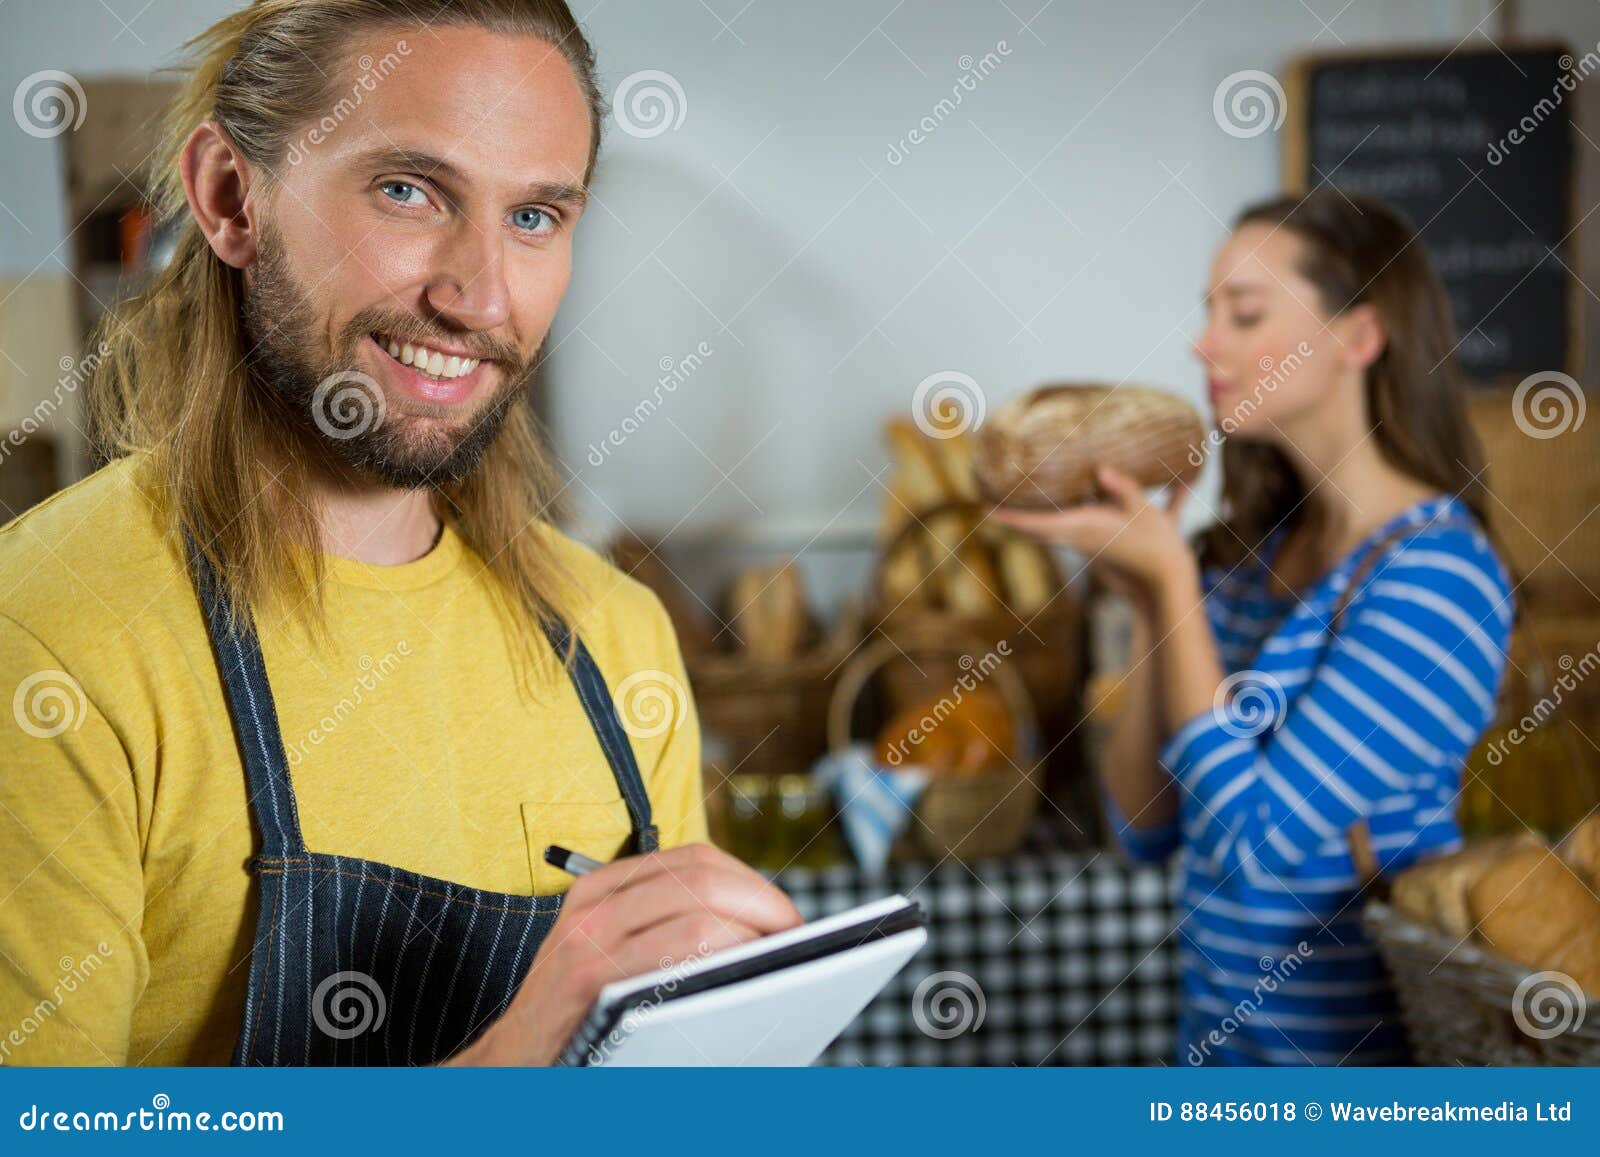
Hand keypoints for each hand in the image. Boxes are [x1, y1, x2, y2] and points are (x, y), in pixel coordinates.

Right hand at [447, 843, 801, 1065]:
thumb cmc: (582, 1019)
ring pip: (700, 909)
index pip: (697, 859)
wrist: (510, 1069)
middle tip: (797, 940)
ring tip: (778, 965)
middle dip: (764, 904)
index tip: (787, 917)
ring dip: (752, 934)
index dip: (753, 883)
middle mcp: (595, 901)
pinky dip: (722, 960)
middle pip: (705, 875)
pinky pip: (678, 951)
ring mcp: (589, 936)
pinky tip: (740, 986)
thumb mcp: (613, 959)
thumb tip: (759, 931)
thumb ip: (666, 933)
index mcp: (604, 887)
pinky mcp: (591, 976)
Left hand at [988, 465, 1195, 599]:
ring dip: (1032, 514)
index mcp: (1083, 529)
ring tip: (1015, 498)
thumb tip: (1101, 470)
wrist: (1165, 584)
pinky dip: (1055, 516)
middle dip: (1014, 515)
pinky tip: (1067, 499)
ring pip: (1050, 527)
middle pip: (1036, 526)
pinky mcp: (1097, 544)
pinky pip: (1067, 527)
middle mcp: (1078, 537)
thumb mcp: (1145, 513)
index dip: (1010, 517)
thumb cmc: (1157, 547)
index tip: (986, 509)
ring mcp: (1086, 542)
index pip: (1037, 524)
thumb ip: (1123, 489)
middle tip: (991, 501)